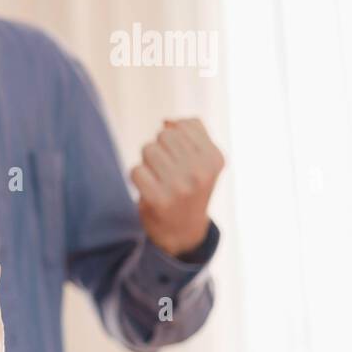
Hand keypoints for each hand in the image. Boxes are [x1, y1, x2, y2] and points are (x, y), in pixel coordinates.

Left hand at [130, 118, 224, 257]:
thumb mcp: (203, 159)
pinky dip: (137, 178)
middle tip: (166, 170)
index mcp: (215, 158)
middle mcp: (201, 172)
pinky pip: (136, 170)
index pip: (182, 126)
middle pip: (164, 136)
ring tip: (158, 179)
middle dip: (160, 148)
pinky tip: (148, 190)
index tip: (180, 159)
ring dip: (147, 162)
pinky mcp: (159, 199)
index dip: (174, 139)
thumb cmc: (189, 187)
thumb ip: (192, 131)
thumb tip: (167, 121)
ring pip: (148, 149)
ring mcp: (180, 186)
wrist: (182, 231)